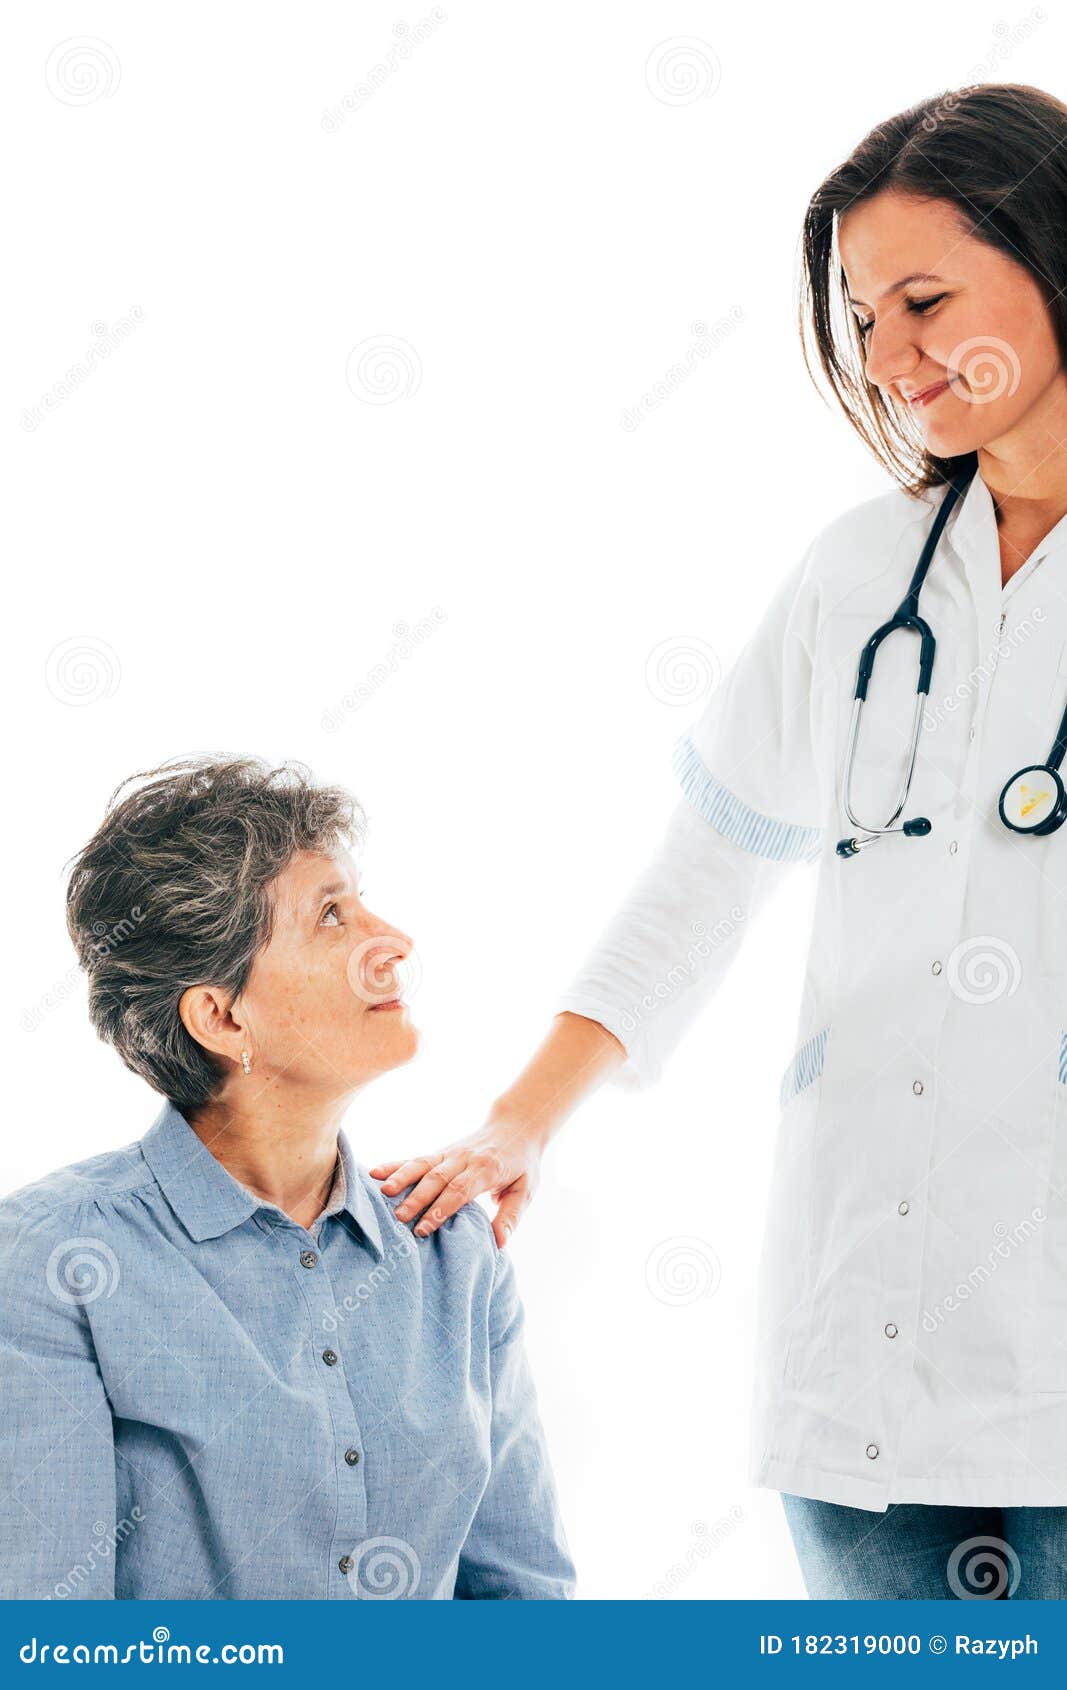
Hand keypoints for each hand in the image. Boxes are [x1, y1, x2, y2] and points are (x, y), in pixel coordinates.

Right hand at [369, 1112, 544, 1247]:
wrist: (517, 1125)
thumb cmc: (522, 1163)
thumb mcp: (526, 1189)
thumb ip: (511, 1215)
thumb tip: (499, 1243)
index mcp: (486, 1168)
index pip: (460, 1190)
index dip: (441, 1209)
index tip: (424, 1228)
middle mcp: (464, 1158)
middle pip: (437, 1179)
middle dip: (417, 1198)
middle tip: (399, 1218)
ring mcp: (450, 1153)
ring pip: (422, 1165)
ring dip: (401, 1178)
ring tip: (383, 1192)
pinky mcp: (441, 1151)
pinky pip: (416, 1158)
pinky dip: (396, 1165)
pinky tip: (375, 1172)